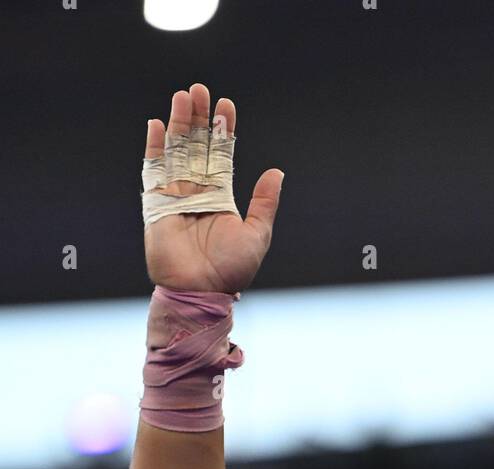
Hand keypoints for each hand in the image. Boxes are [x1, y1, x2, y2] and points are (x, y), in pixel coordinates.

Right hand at [143, 83, 283, 292]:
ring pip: (176, 151)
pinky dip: (154, 148)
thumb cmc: (231, 270)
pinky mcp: (156, 204)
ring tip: (183, 97)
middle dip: (198, 117)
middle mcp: (197, 191)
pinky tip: (157, 125)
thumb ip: (264, 202)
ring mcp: (175, 195)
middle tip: (200, 90)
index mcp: (221, 195)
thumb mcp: (257, 234)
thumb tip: (277, 172)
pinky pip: (153, 171)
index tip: (226, 106)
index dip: (223, 129)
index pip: (221, 153)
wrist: (201, 291)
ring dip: (178, 123)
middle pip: (196, 145)